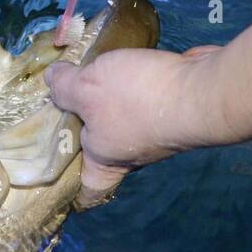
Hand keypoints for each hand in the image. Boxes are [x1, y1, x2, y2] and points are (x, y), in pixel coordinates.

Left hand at [45, 45, 224, 208]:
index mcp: (104, 162)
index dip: (71, 183)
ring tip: (86, 71)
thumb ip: (63, 86)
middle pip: (98, 147)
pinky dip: (131, 84)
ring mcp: (153, 132)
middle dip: (82, 124)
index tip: (57, 163)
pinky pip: (141, 99)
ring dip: (107, 99)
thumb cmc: (136, 100)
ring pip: (120, 119)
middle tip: (61, 97)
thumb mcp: (86, 88)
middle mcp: (129, 154)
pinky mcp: (170, 109)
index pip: (86, 189)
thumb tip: (51, 80)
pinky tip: (120, 62)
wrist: (200, 90)